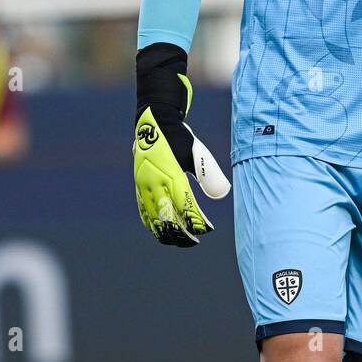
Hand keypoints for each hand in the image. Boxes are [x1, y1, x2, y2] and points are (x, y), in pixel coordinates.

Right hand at [134, 44, 229, 246]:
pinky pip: (143, 210)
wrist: (154, 121)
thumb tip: (222, 194)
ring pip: (152, 217)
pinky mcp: (138, 185)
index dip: (195, 221)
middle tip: (195, 240)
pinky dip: (152, 223)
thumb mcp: (198, 152)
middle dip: (181, 233)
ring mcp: (143, 185)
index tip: (207, 229)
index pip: (184, 206)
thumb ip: (209, 173)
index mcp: (170, 174)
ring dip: (166, 232)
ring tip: (179, 241)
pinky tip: (161, 231)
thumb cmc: (180, 137)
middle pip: (166, 218)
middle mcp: (153, 182)